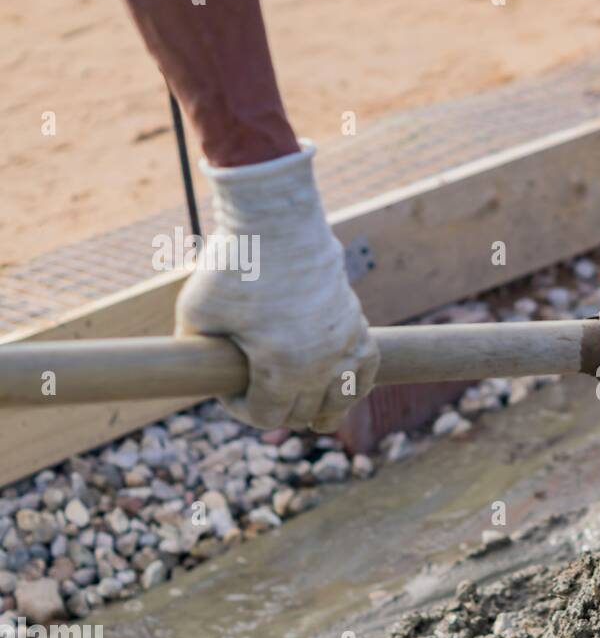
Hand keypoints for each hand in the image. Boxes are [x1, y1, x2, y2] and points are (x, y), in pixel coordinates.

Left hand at [175, 139, 378, 431]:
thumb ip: (198, 353)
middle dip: (275, 407)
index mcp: (283, 367)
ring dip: (319, 410)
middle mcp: (322, 363)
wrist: (277, 220)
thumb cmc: (233, 265)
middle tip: (253, 386)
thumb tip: (202, 374)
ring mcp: (346, 345)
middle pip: (302, 413)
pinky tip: (336, 387)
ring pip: (341, 403)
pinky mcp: (359, 326)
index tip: (227, 388)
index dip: (239, 408)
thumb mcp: (196, 314)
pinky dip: (350, 386)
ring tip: (302, 407)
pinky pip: (364, 373)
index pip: (266, 416)